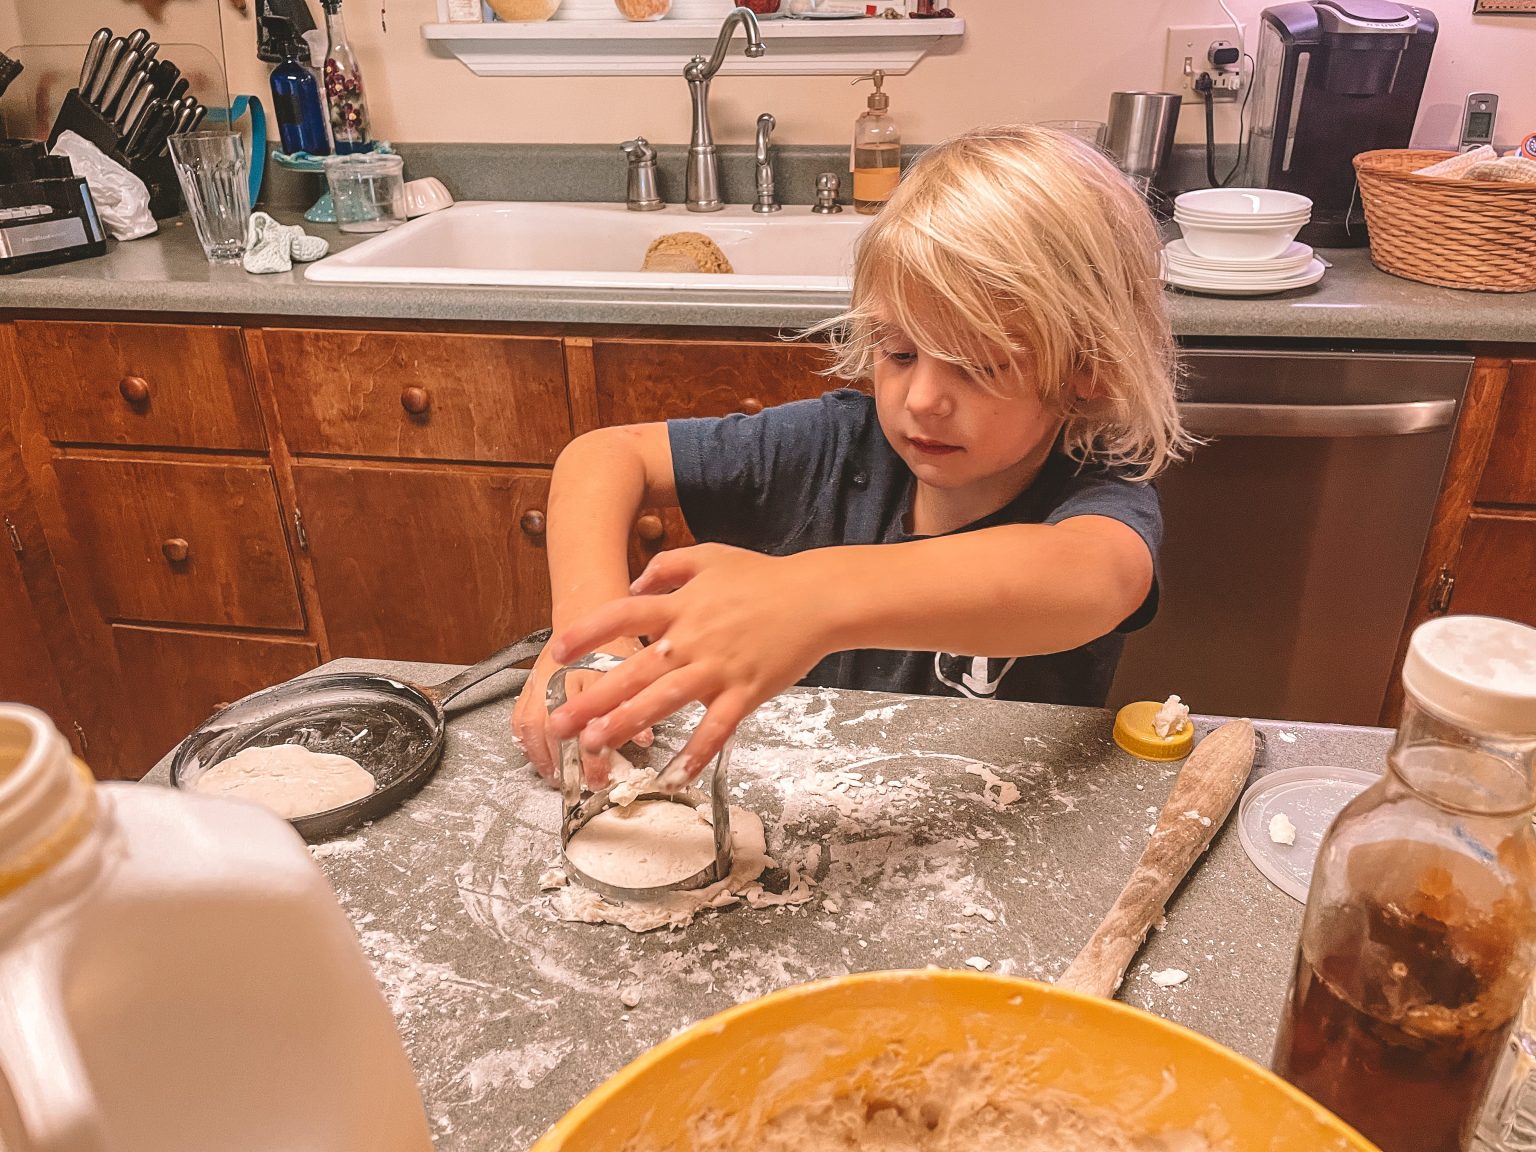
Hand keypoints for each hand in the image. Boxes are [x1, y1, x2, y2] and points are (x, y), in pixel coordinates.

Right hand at [512, 636, 649, 784]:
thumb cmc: (614, 643)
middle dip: (567, 763)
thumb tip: (645, 737)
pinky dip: (526, 741)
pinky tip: (537, 756)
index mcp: (593, 673)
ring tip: (556, 777)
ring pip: (532, 725)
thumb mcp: (635, 668)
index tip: (602, 778)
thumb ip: (637, 702)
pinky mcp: (529, 683)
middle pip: (557, 728)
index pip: (590, 722)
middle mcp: (563, 678)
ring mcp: (542, 681)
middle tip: (581, 784)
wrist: (585, 613)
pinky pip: (519, 716)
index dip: (595, 756)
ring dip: (542, 757)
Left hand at [546, 545, 834, 789]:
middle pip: (634, 670)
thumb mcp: (710, 555)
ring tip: (596, 744)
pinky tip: (674, 778)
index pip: (623, 614)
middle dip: (593, 698)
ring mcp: (719, 668)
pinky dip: (696, 755)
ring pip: (665, 700)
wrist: (817, 598)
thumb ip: (667, 566)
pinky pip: (717, 729)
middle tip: (559, 723)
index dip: (588, 632)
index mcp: (681, 604)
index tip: (558, 650)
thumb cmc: (764, 578)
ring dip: (628, 724)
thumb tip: (633, 582)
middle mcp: (693, 638)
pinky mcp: (746, 692)